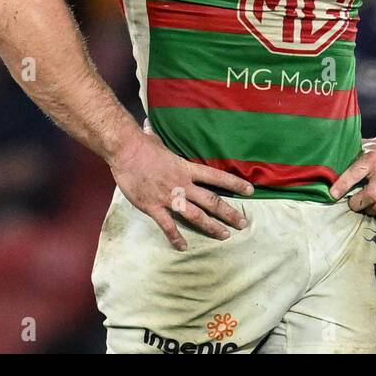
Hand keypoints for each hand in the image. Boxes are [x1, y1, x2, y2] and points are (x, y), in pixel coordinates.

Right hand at [109, 130, 253, 250]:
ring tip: (225, 236)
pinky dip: (175, 238)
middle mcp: (182, 184)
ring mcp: (169, 197)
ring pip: (196, 216)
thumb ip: (158, 140)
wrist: (125, 151)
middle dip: (229, 213)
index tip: (250, 191)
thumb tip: (150, 128)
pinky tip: (183, 247)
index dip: (235, 184)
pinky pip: (168, 225)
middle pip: (211, 201)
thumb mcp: (157, 141)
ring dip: (212, 227)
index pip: (216, 177)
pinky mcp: (153, 207)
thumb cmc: (141, 144)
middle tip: (242, 223)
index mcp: (186, 169)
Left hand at [328, 130, 375, 224]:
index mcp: (372, 158)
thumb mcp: (366, 147)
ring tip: (366, 205)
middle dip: (357, 203)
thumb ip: (351, 158)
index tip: (332, 195)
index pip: (355, 173)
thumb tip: (327, 170)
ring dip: (369, 210)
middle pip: (370, 196)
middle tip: (353, 202)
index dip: (342, 185)